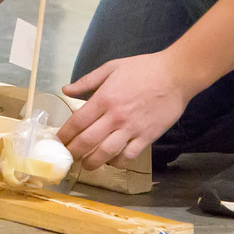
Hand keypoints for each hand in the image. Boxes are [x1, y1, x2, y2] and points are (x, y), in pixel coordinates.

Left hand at [57, 52, 189, 169]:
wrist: (174, 76)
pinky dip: (118, 162)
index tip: (58, 141)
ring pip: (106, 152)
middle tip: (68, 158)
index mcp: (104, 98)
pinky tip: (112, 162)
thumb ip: (87, 81)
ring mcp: (132, 129)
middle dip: (74, 152)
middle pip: (88, 141)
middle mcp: (115, 116)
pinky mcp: (147, 137)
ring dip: (93, 162)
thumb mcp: (111, 67)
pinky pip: (128, 155)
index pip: (78, 122)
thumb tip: (65, 90)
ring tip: (86, 166)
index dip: (65, 134)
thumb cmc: (142, 69)